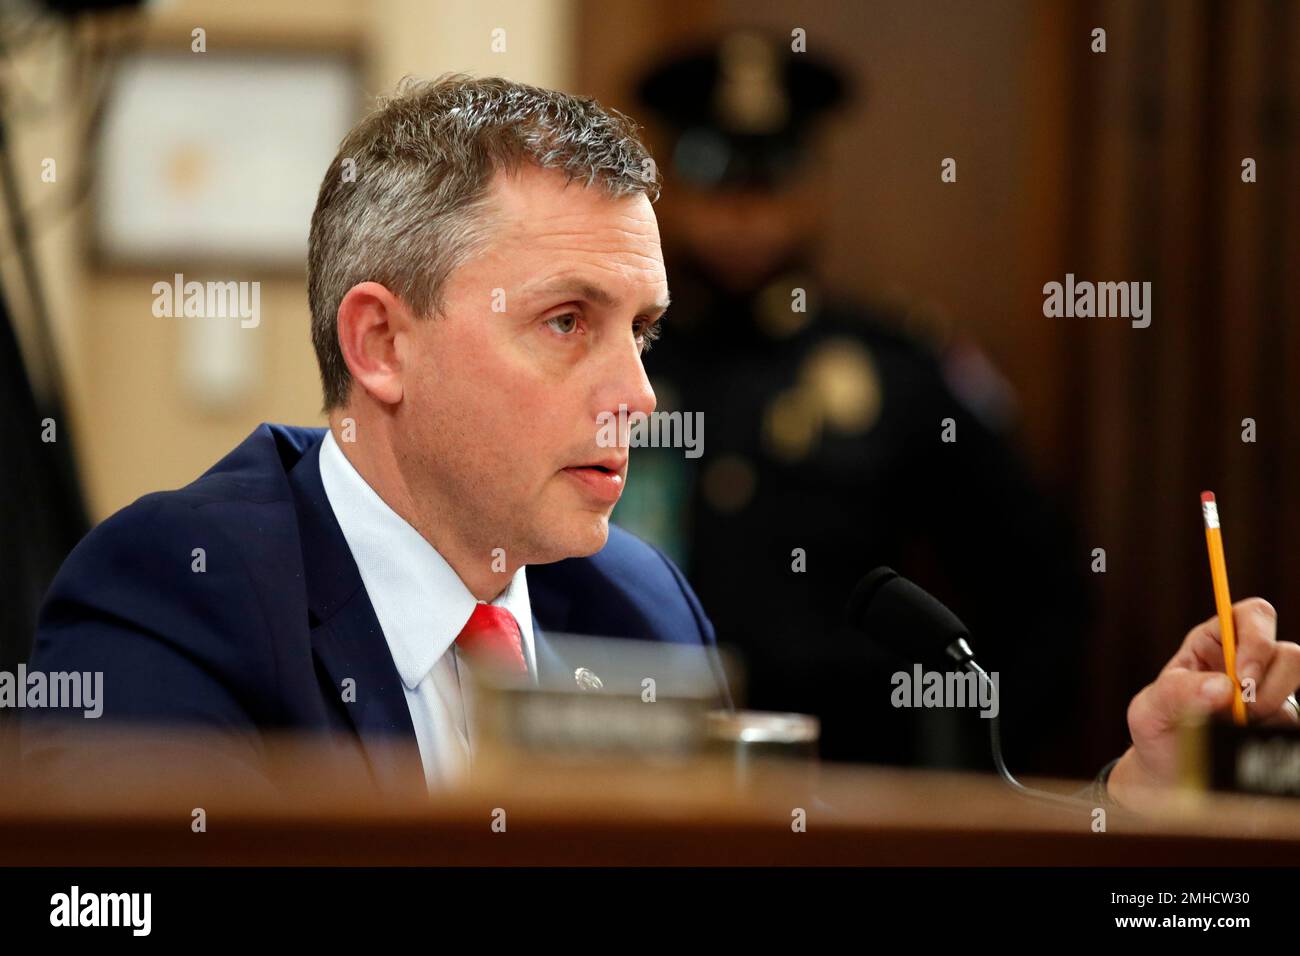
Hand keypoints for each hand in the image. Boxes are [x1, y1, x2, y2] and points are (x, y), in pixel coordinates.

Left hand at [1107, 598, 1299, 812]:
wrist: (1169, 774)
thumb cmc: (1159, 730)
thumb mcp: (1150, 710)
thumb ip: (1176, 693)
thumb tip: (1223, 687)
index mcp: (1214, 644)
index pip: (1253, 615)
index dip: (1258, 639)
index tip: (1241, 678)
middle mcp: (1248, 663)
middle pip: (1289, 652)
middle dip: (1268, 684)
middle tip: (1240, 712)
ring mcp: (1270, 692)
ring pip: (1296, 683)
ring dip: (1272, 709)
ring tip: (1235, 728)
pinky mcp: (1282, 723)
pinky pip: (1295, 724)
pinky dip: (1274, 736)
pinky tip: (1246, 745)